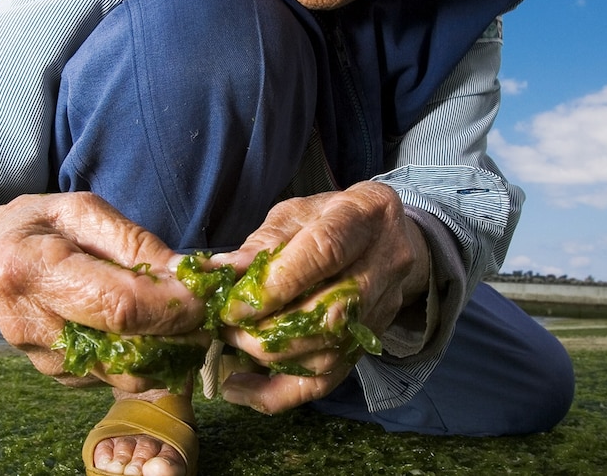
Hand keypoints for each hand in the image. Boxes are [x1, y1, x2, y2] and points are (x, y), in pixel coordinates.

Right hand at [0, 193, 206, 391]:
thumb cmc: (42, 226)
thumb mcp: (84, 211)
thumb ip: (137, 243)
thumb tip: (191, 276)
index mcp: (30, 269)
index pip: (119, 306)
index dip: (172, 306)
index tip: (206, 295)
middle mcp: (30, 324)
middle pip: (127, 350)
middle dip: (179, 335)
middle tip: (205, 311)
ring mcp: (41, 359)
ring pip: (127, 374)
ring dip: (167, 352)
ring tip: (180, 318)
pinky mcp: (57, 377)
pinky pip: (116, 377)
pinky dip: (143, 358)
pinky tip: (146, 329)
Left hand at [216, 181, 429, 413]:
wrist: (386, 236)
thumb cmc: (332, 218)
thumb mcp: (297, 213)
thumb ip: (263, 242)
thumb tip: (220, 273)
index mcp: (363, 216)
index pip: (323, 253)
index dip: (275, 285)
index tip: (233, 305)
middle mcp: (383, 266)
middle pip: (329, 314)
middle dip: (268, 330)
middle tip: (226, 326)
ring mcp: (382, 310)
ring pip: (328, 353)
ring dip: (271, 358)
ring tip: (233, 345)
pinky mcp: (369, 342)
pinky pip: (328, 380)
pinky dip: (279, 393)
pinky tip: (241, 388)